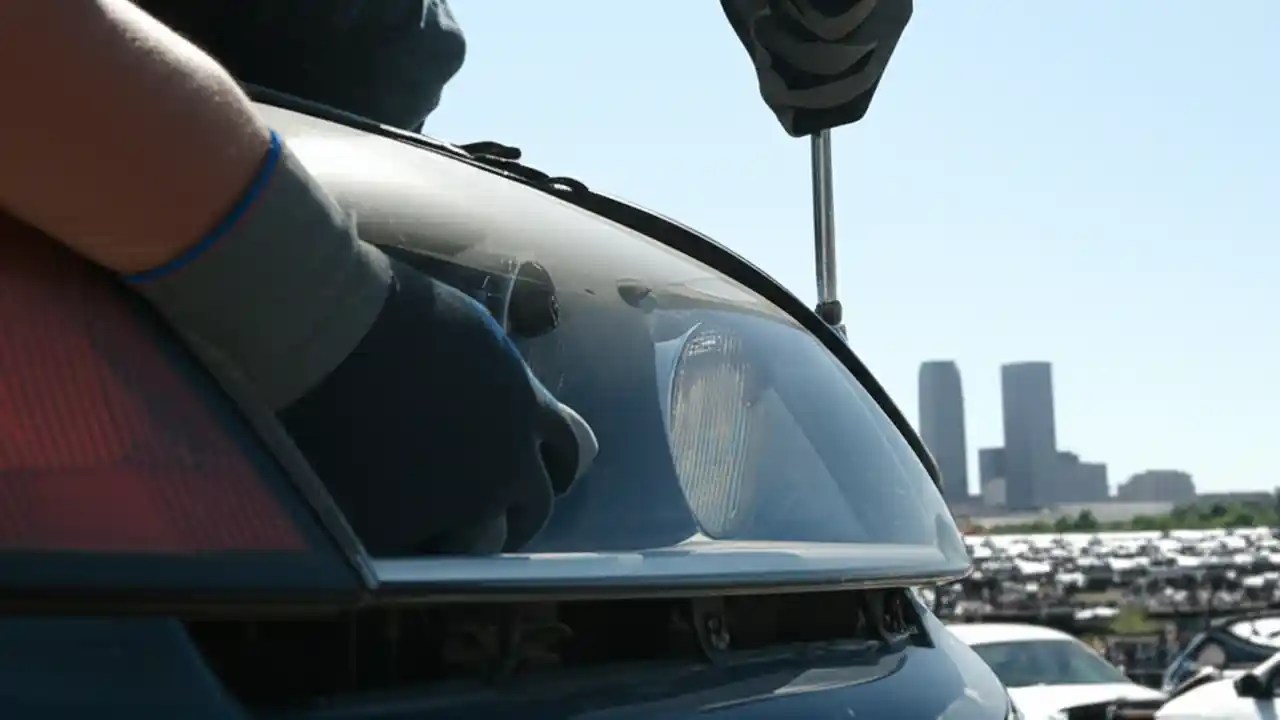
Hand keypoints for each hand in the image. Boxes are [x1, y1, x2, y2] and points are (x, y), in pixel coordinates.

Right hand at [277, 257, 595, 555]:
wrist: (327, 335)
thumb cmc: (388, 312)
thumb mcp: (470, 334)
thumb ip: (494, 378)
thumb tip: (493, 388)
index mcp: (525, 408)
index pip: (567, 452)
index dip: (549, 465)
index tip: (532, 473)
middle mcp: (505, 463)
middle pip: (533, 509)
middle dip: (514, 516)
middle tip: (487, 518)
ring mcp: (458, 505)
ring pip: (480, 545)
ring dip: (463, 540)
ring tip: (435, 538)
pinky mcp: (404, 531)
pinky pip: (416, 552)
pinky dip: (403, 541)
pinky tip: (377, 526)